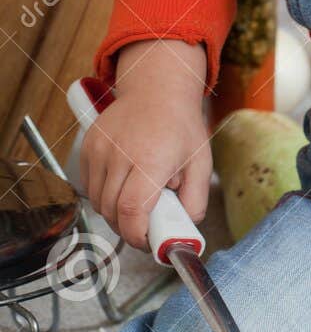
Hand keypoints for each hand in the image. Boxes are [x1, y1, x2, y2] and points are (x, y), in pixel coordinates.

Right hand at [81, 40, 211, 250]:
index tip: (148, 242)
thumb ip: (196, 201)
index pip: (131, 210)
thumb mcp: (201, 162)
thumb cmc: (180, 126)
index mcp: (151, 159)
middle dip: (129, 228)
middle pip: (112, 212)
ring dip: (115, 213)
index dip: (137, 235)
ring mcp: (100, 150)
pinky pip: (89, 187)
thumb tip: (183, 232)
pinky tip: (123, 185)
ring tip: (138, 200)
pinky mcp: (88, 147)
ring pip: (98, 202)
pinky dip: (103, 196)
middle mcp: (120, 154)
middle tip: (147, 225)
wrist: (156, 89)